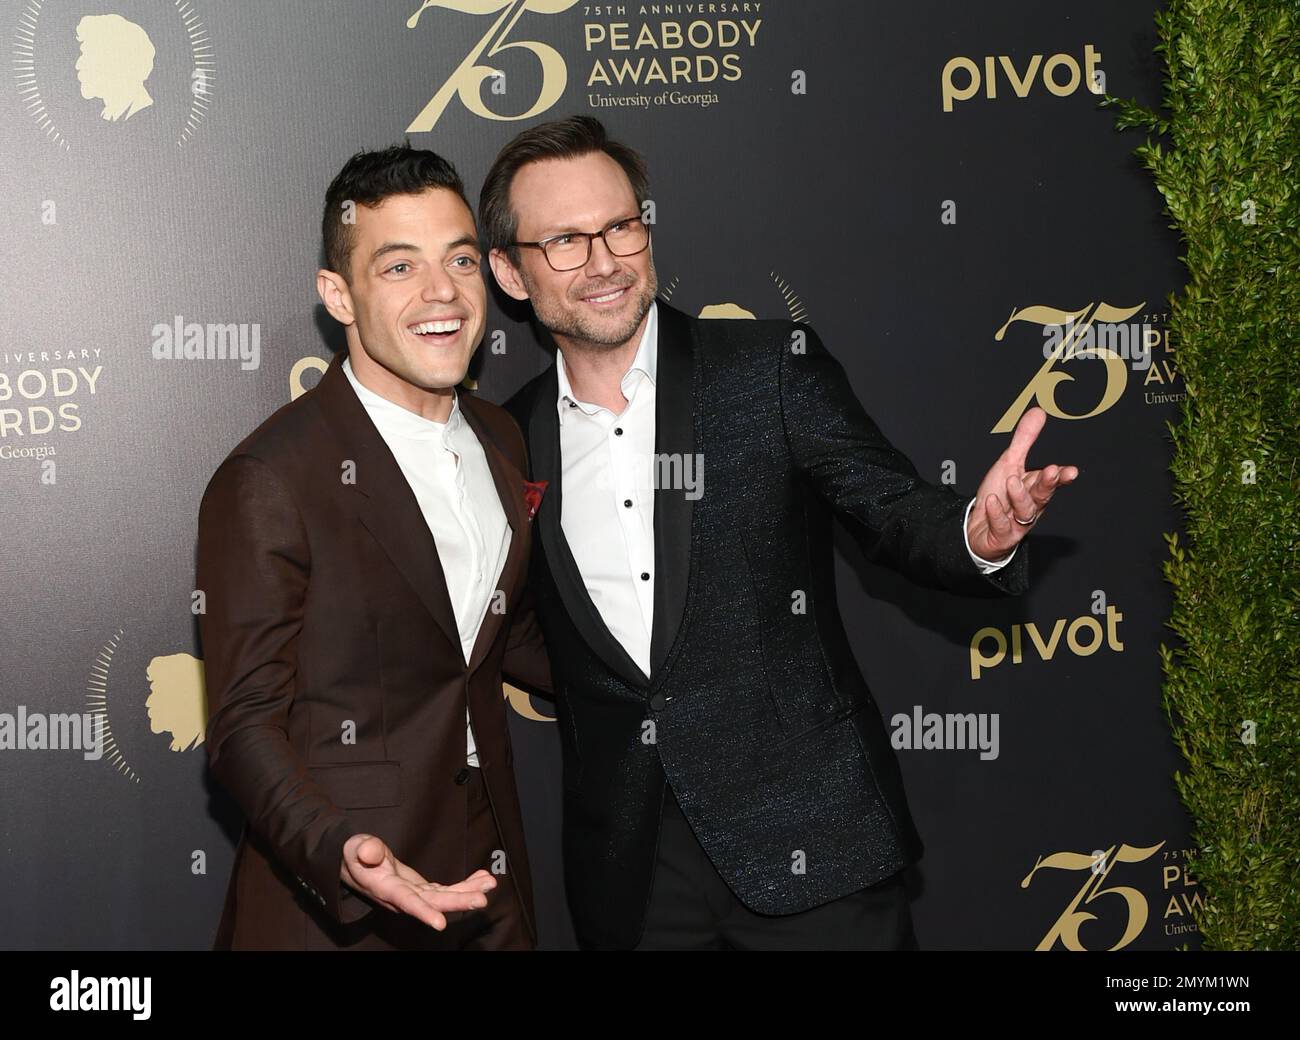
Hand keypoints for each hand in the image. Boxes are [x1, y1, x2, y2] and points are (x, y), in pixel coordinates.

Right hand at [340, 833, 496, 930]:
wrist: (355, 862)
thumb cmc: (354, 853)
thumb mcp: (354, 846)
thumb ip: (363, 849)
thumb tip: (370, 852)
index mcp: (385, 888)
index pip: (405, 902)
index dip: (423, 912)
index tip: (440, 922)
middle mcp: (402, 896)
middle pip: (433, 902)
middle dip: (458, 902)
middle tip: (481, 900)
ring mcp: (414, 893)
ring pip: (444, 897)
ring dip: (468, 891)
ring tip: (490, 883)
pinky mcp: (422, 889)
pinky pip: (446, 889)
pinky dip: (465, 884)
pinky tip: (481, 877)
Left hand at [966, 406, 1078, 561]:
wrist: (979, 529)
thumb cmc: (999, 495)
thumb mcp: (1009, 464)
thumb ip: (1024, 440)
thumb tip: (1038, 412)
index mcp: (1034, 487)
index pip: (1051, 481)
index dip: (1061, 476)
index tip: (1070, 471)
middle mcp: (1029, 505)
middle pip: (1042, 495)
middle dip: (1048, 483)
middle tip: (1051, 472)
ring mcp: (1017, 522)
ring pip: (1026, 511)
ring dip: (1020, 496)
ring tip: (1012, 481)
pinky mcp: (1003, 536)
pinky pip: (1002, 526)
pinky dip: (997, 514)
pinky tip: (990, 501)